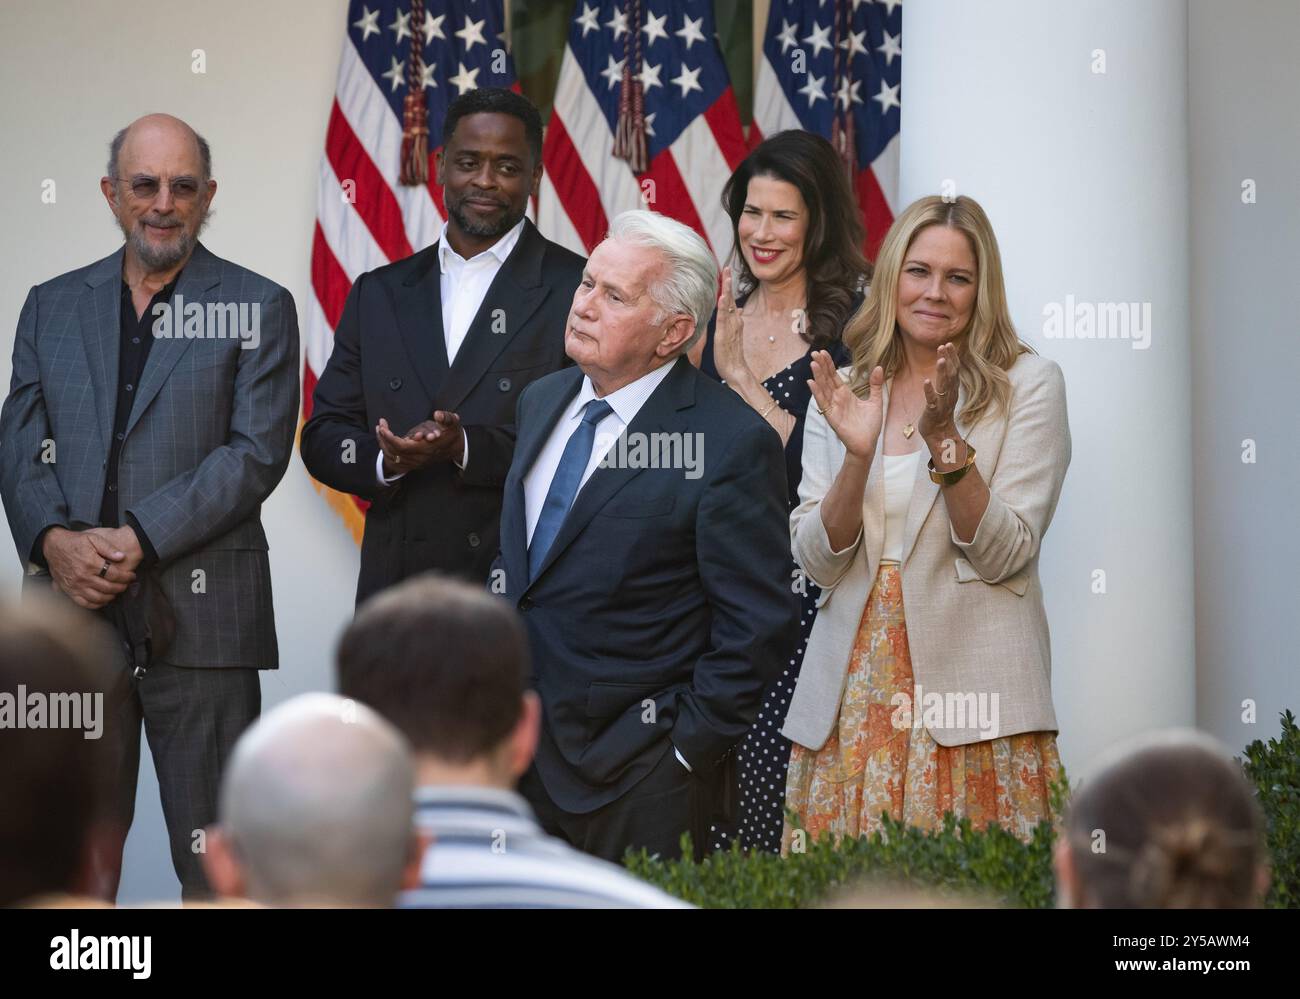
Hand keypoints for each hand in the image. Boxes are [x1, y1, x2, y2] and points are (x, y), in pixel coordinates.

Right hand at [42, 527, 135, 609]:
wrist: (53, 546)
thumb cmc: (75, 541)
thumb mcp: (93, 538)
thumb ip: (108, 547)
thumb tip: (122, 557)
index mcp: (91, 563)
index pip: (115, 575)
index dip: (126, 577)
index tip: (132, 576)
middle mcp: (83, 577)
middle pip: (108, 588)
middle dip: (121, 587)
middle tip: (126, 584)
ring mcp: (75, 585)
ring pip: (98, 598)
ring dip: (111, 597)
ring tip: (116, 591)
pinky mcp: (69, 590)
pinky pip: (84, 603)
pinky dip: (96, 604)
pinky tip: (103, 600)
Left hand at [376, 411, 463, 475]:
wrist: (456, 448)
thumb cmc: (452, 434)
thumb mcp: (453, 423)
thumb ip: (447, 418)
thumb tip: (438, 415)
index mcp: (426, 448)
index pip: (401, 446)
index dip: (389, 437)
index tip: (383, 427)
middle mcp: (419, 458)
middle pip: (394, 451)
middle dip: (384, 438)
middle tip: (380, 425)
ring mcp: (416, 462)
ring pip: (393, 456)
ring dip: (384, 443)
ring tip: (380, 429)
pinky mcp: (414, 463)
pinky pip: (396, 460)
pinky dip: (387, 450)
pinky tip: (385, 439)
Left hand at [712, 267, 753, 385]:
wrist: (736, 370)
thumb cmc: (732, 355)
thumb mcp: (733, 334)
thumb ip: (735, 321)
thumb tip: (739, 309)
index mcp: (735, 321)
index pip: (731, 300)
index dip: (729, 286)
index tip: (727, 273)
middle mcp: (735, 321)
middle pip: (731, 298)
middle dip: (729, 282)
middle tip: (727, 268)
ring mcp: (731, 326)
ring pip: (729, 305)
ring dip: (727, 290)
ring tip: (726, 277)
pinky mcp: (724, 334)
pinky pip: (724, 318)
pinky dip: (724, 307)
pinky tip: (723, 297)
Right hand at [807, 350, 883, 460]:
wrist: (868, 444)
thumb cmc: (870, 426)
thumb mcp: (875, 401)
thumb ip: (875, 385)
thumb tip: (878, 367)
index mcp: (846, 395)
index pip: (835, 377)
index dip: (829, 365)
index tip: (823, 352)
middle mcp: (837, 399)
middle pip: (827, 379)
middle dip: (821, 366)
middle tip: (815, 352)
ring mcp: (833, 407)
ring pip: (823, 388)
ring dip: (818, 376)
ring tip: (812, 363)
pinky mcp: (832, 416)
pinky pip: (823, 403)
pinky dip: (817, 393)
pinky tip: (811, 383)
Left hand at [918, 341, 961, 445]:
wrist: (939, 434)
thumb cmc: (940, 412)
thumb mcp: (945, 393)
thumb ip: (946, 379)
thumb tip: (947, 361)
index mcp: (953, 389)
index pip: (955, 370)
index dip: (953, 357)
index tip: (949, 343)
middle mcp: (950, 394)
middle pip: (952, 374)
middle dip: (949, 359)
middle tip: (944, 345)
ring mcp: (943, 403)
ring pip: (944, 386)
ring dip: (943, 372)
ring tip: (940, 359)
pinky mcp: (933, 412)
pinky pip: (932, 400)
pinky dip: (929, 391)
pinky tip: (926, 382)